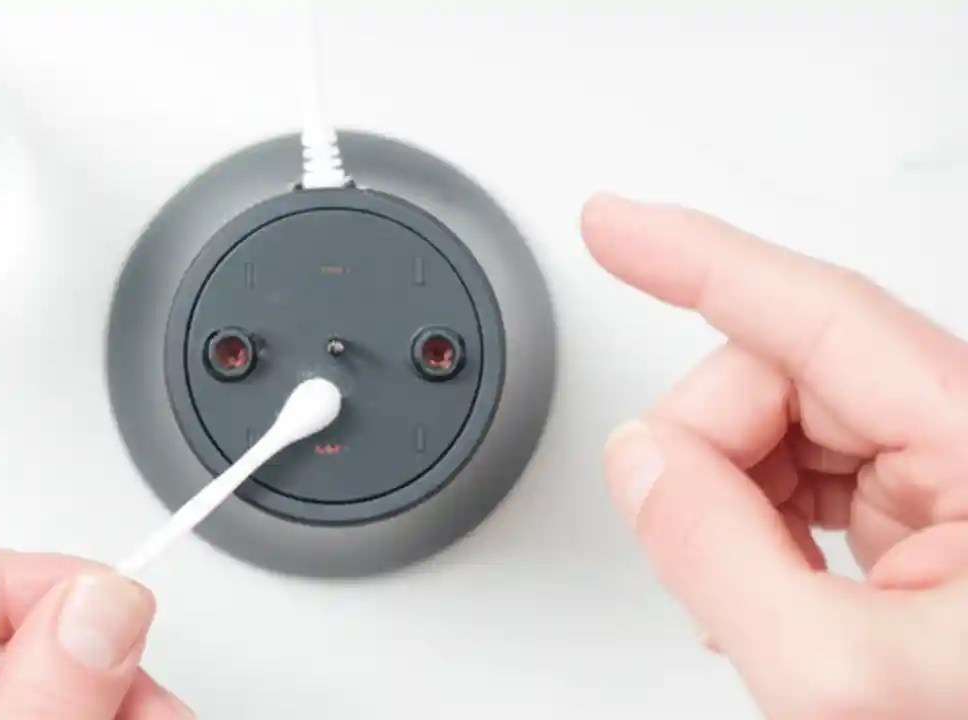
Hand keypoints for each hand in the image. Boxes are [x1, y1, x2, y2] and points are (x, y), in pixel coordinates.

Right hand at [583, 194, 967, 719]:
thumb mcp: (833, 676)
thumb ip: (713, 554)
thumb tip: (641, 458)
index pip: (819, 316)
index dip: (698, 261)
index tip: (613, 225)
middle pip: (780, 372)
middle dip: (707, 447)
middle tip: (689, 538)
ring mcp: (949, 481)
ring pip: (775, 423)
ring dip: (727, 497)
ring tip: (752, 588)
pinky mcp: (925, 516)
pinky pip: (796, 474)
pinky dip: (750, 523)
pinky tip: (765, 580)